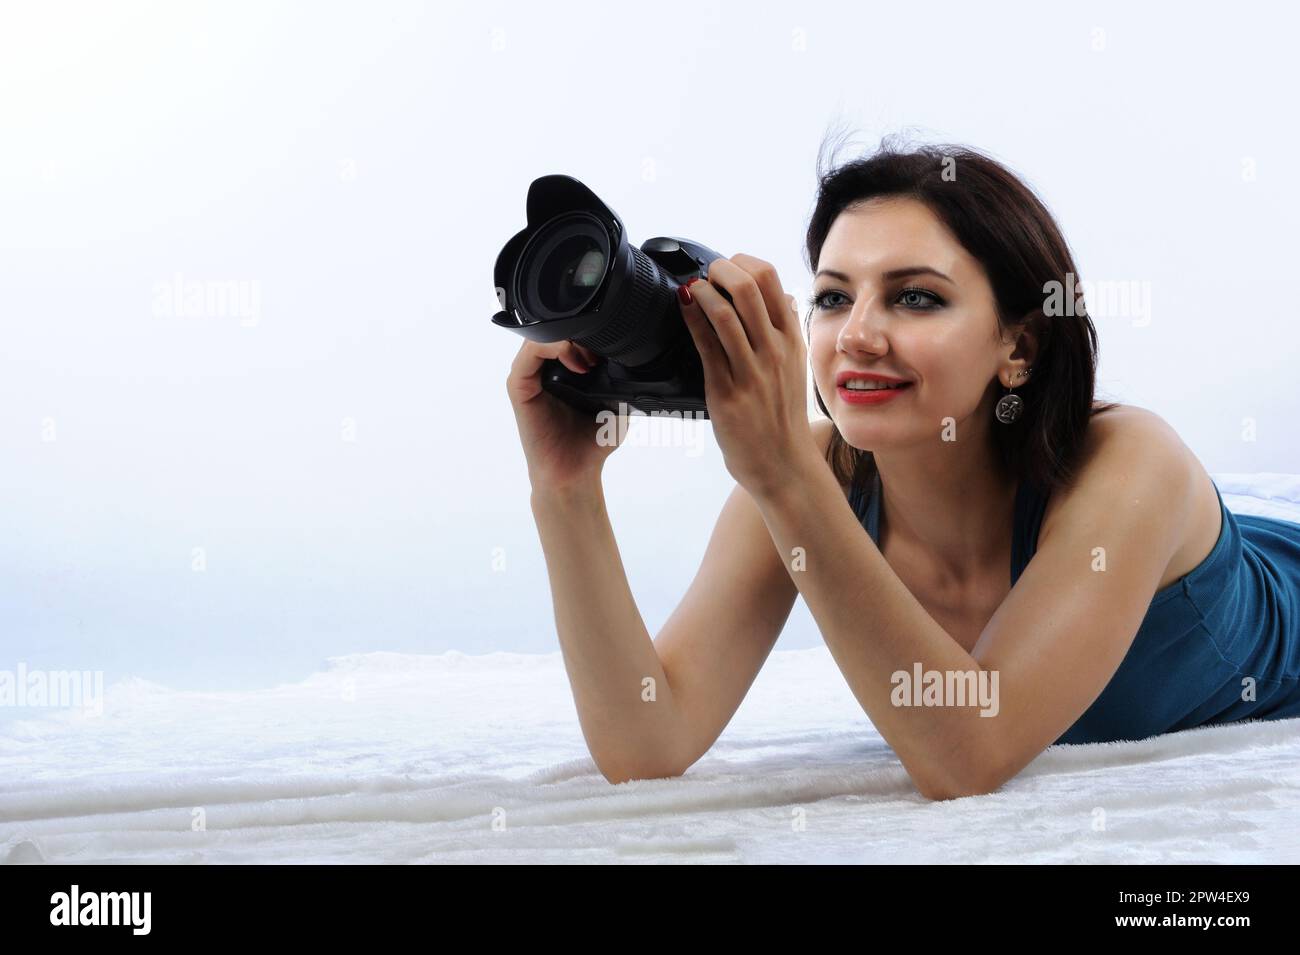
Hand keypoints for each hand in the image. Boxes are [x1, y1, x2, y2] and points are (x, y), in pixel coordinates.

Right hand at [505, 339, 624, 491]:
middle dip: (580, 331)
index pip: (570, 331)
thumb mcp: (617, 401)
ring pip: (541, 336)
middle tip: (602, 351)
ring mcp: (529, 376)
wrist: (575, 472)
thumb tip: (634, 354)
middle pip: (555, 329)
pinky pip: (528, 356)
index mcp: (564, 367)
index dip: (591, 329)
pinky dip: (551, 350)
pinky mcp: (518, 387)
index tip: (613, 344)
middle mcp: (544, 368)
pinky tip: (577, 365)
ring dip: (569, 339)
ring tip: (591, 361)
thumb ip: (620, 376)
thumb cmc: (593, 441)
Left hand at [677, 254, 819, 498]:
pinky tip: (683, 307)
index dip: (744, 264)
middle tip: (706, 272)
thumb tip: (780, 296)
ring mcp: (752, 372)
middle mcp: (774, 351)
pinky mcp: (727, 393)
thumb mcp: (794, 367)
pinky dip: (692, 319)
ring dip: (703, 291)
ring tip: (692, 287)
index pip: (772, 280)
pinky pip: (707, 346)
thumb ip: (785, 331)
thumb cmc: (781, 416)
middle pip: (750, 287)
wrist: (782, 464)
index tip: (727, 267)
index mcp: (791, 339)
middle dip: (721, 269)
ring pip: (727, 314)